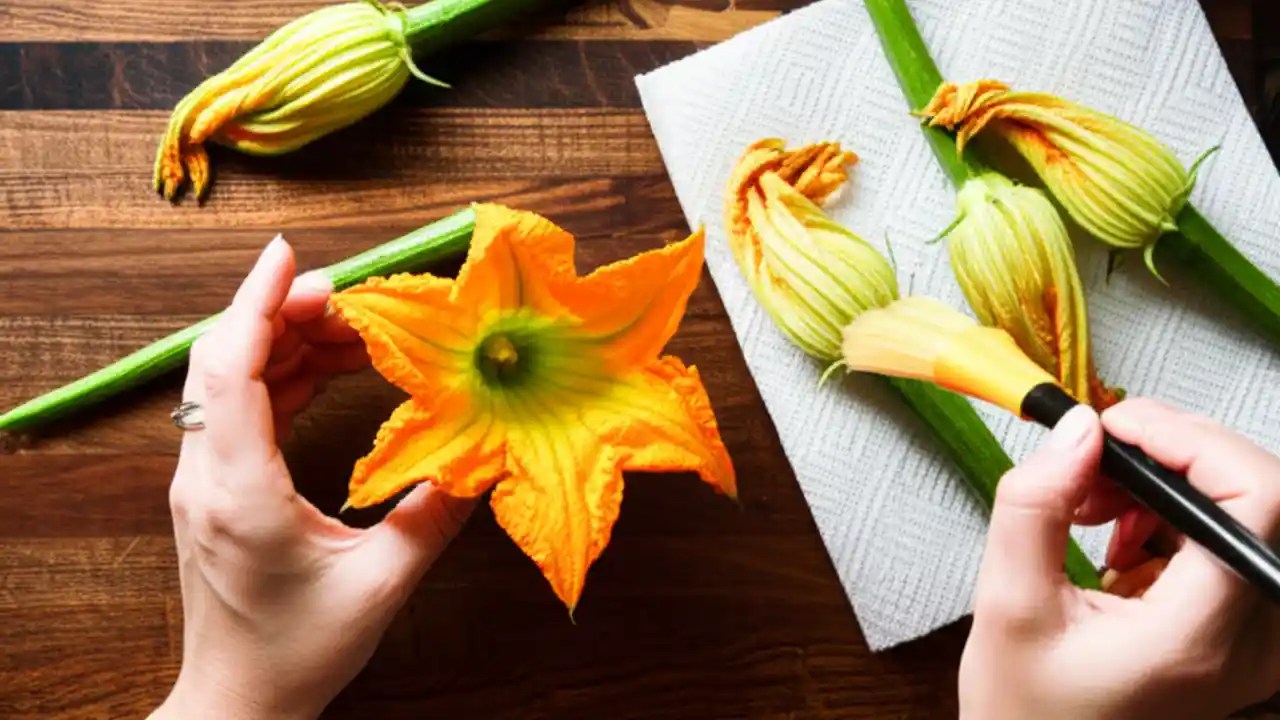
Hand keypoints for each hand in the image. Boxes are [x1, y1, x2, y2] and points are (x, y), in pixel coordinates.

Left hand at [153, 239, 472, 719]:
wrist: (237, 704)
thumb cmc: (298, 653)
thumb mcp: (380, 586)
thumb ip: (431, 517)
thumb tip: (480, 461)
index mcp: (237, 488)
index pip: (229, 367)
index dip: (257, 301)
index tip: (290, 255)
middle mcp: (206, 475)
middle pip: (227, 361)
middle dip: (286, 312)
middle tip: (356, 297)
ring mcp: (203, 482)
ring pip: (231, 382)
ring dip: (287, 343)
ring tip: (353, 327)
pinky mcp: (215, 491)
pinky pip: (240, 411)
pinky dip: (283, 378)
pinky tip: (329, 369)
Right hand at [959, 399, 1279, 719]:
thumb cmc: (1025, 712)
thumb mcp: (1006, 605)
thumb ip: (1037, 506)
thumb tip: (1077, 430)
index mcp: (1199, 635)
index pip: (1258, 499)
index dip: (1194, 440)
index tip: (1121, 427)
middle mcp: (1250, 639)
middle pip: (1260, 496)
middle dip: (1174, 453)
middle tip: (1095, 459)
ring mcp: (1252, 639)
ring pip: (1247, 512)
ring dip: (1171, 482)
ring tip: (1091, 504)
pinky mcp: (1238, 633)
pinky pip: (1232, 541)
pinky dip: (1176, 515)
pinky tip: (1117, 534)